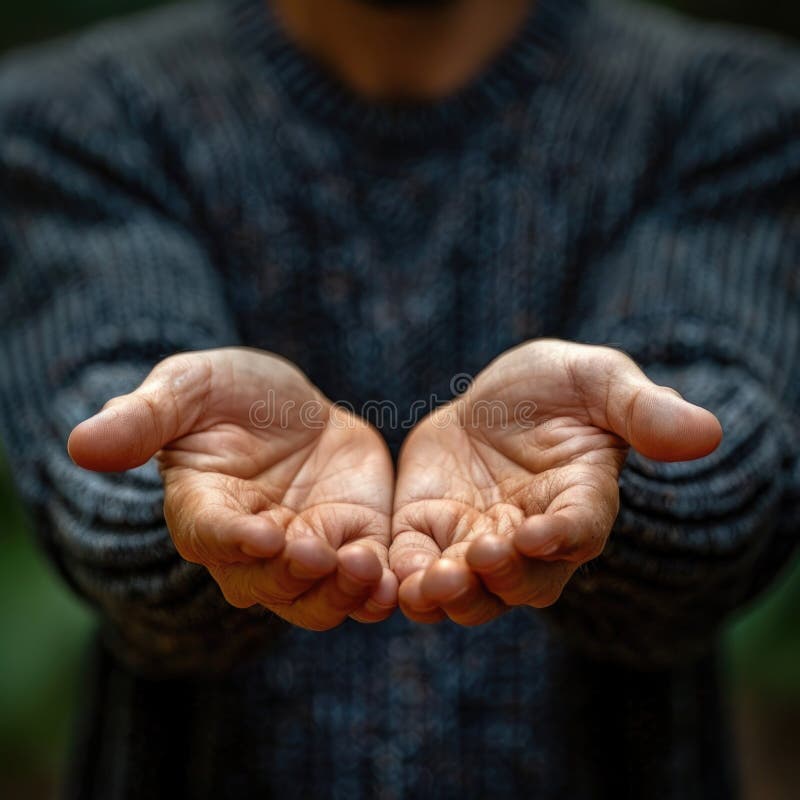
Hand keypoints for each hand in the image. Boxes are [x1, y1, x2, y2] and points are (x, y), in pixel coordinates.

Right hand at [68, 348, 396, 629]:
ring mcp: (305, 550)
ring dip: (341, 592)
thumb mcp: (187, 388)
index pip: (211, 536)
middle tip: (319, 552)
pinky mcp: (352, 542)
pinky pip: (364, 583)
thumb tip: (79, 444)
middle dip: (293, 574)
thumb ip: (143, 417)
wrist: (289, 407)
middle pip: (267, 582)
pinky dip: (378, 589)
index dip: (235, 540)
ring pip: (318, 598)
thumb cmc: (227, 394)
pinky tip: (396, 580)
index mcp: (204, 510)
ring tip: (365, 568)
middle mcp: (252, 546)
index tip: (263, 533)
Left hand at [390, 339, 721, 624]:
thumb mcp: (599, 380)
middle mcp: (531, 535)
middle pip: (524, 579)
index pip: (580, 529)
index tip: (541, 531)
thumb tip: (706, 431)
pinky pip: (417, 565)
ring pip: (470, 589)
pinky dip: (404, 578)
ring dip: (450, 594)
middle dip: (503, 575)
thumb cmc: (560, 387)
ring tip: (428, 586)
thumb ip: (642, 408)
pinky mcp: (429, 529)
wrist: (500, 397)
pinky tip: (385, 576)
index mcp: (580, 500)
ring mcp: (478, 538)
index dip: (563, 535)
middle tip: (481, 558)